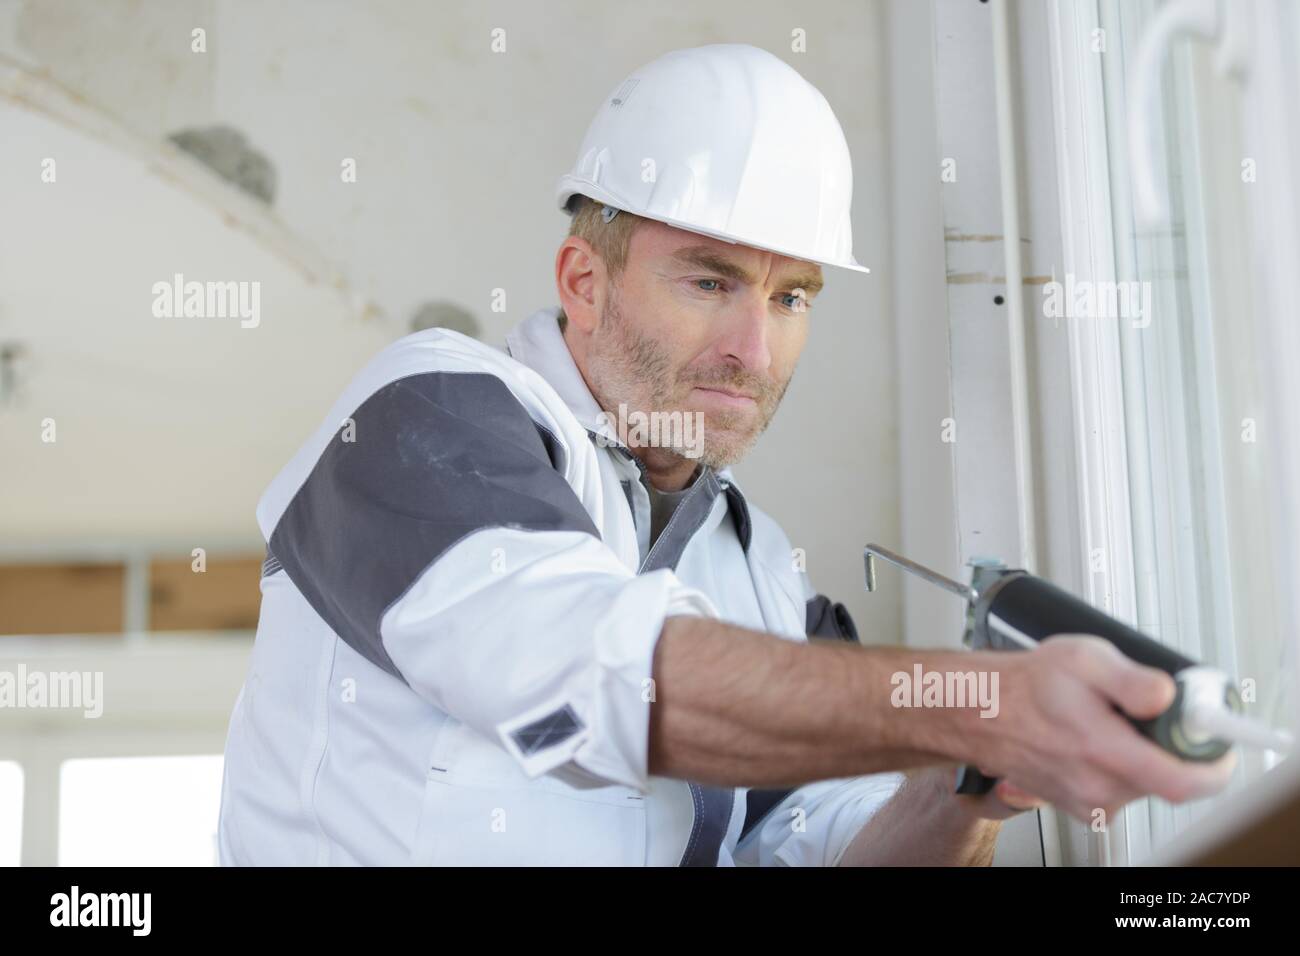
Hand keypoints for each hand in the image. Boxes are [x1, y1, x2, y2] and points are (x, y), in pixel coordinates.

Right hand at [966, 635, 1235, 822]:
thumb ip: (1132, 679)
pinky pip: (1121, 788)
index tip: (1216, 739)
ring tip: (1107, 719)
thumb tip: (1169, 697)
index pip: (1187, 782)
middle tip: (1144, 710)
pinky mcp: (1081, 806)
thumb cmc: (1026, 686)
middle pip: (1170, 777)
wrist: (981, 711)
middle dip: (1168, 743)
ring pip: (1145, 781)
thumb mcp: (1082, 658)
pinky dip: (1118, 763)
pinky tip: (1092, 737)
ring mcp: (1089, 802)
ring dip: (1140, 751)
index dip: (1215, 762)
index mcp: (1104, 754)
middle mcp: (1099, 789)